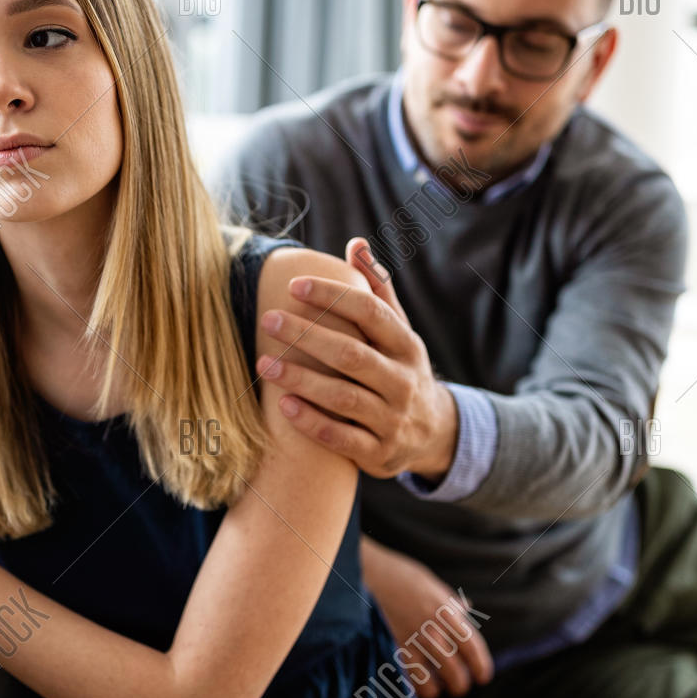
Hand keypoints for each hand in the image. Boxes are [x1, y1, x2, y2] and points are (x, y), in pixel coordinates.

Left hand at [255, 237, 457, 479]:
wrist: (432, 434)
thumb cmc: (400, 370)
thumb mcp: (398, 333)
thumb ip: (378, 291)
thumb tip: (356, 244)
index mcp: (406, 345)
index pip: (370, 313)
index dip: (332, 297)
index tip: (294, 285)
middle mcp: (403, 381)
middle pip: (352, 354)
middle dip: (307, 336)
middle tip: (268, 319)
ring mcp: (393, 419)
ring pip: (344, 397)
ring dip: (302, 380)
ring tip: (264, 364)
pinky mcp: (380, 453)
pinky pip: (343, 438)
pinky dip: (313, 422)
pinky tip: (283, 406)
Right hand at [362, 536, 491, 697]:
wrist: (364, 572)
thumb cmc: (398, 575)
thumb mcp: (431, 584)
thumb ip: (449, 602)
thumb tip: (465, 608)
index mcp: (446, 612)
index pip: (472, 647)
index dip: (481, 666)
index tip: (483, 677)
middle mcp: (431, 630)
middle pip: (454, 672)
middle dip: (459, 685)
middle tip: (457, 687)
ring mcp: (409, 642)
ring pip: (429, 683)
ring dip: (434, 690)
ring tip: (434, 689)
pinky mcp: (389, 651)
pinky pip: (405, 680)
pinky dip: (411, 686)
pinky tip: (412, 684)